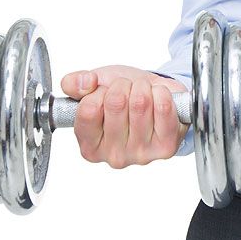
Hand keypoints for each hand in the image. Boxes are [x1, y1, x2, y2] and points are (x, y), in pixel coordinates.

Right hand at [59, 65, 188, 167]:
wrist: (155, 98)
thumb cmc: (124, 96)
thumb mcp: (93, 86)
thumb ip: (74, 84)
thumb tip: (85, 83)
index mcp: (89, 146)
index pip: (88, 110)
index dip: (99, 91)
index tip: (105, 92)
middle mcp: (113, 156)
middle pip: (116, 102)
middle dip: (123, 85)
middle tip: (128, 91)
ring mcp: (141, 154)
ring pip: (141, 102)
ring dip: (143, 88)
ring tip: (143, 94)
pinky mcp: (166, 147)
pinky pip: (163, 107)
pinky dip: (162, 93)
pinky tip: (159, 100)